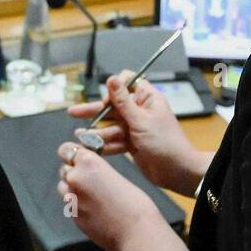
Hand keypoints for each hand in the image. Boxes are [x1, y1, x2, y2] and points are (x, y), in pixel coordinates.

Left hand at [57, 141, 167, 250]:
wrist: (136, 232)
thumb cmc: (135, 202)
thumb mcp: (114, 175)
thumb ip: (95, 172)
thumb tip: (86, 173)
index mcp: (88, 162)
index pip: (65, 149)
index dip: (70, 153)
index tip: (78, 158)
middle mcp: (75, 178)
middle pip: (64, 169)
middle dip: (74, 173)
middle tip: (91, 180)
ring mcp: (71, 199)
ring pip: (64, 188)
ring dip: (73, 189)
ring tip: (93, 196)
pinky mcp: (73, 217)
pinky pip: (71, 206)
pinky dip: (79, 206)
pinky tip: (95, 210)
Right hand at [68, 71, 206, 195]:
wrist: (177, 171)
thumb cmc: (165, 143)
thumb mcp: (141, 120)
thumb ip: (123, 101)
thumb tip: (111, 79)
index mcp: (147, 99)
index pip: (127, 82)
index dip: (114, 89)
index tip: (108, 102)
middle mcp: (140, 111)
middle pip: (113, 106)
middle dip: (94, 111)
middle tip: (73, 112)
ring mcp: (136, 128)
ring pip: (111, 125)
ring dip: (97, 132)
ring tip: (80, 137)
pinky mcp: (132, 144)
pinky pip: (115, 141)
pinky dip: (104, 144)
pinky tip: (90, 147)